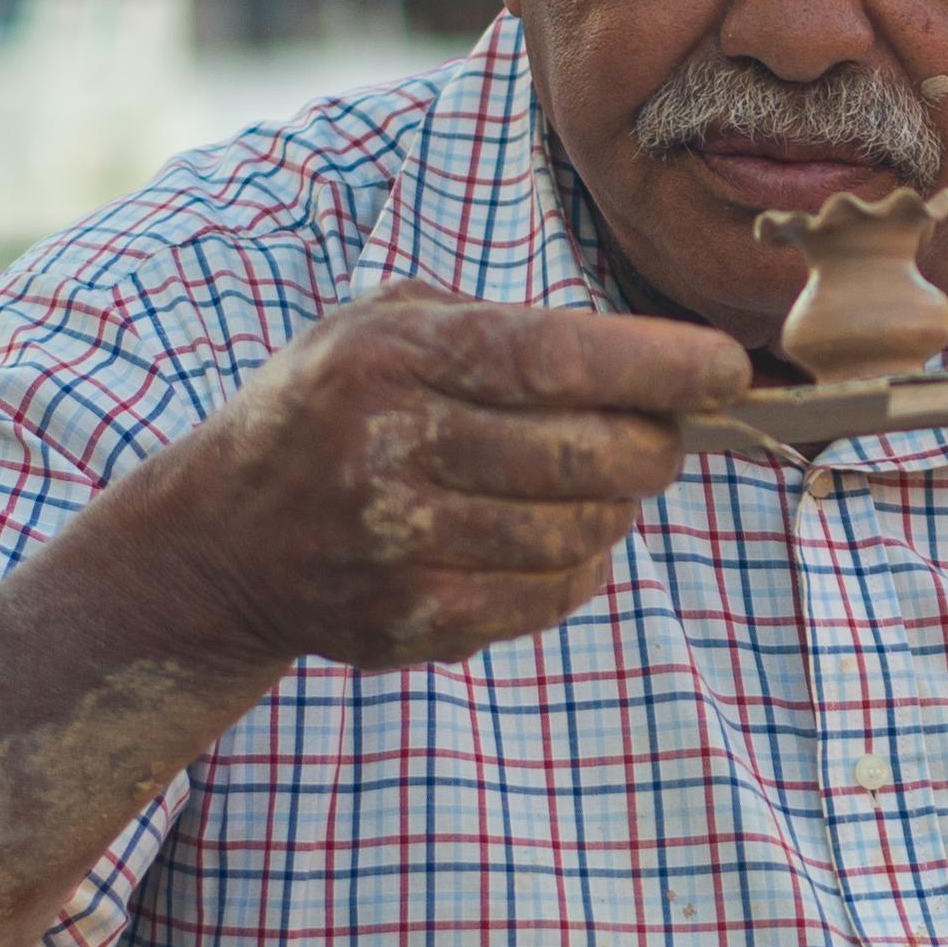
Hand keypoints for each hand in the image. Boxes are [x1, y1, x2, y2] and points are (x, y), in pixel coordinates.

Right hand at [171, 292, 750, 674]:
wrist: (220, 539)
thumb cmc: (332, 406)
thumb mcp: (385, 325)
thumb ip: (503, 328)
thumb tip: (649, 365)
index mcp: (391, 356)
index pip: (553, 358)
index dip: (657, 366)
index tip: (727, 370)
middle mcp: (389, 448)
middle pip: (586, 454)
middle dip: (653, 445)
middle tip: (661, 437)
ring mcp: (397, 546)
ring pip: (579, 533)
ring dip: (613, 509)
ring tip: (594, 486)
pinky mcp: (408, 621)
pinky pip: (549, 598)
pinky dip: (578, 569)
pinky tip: (555, 540)